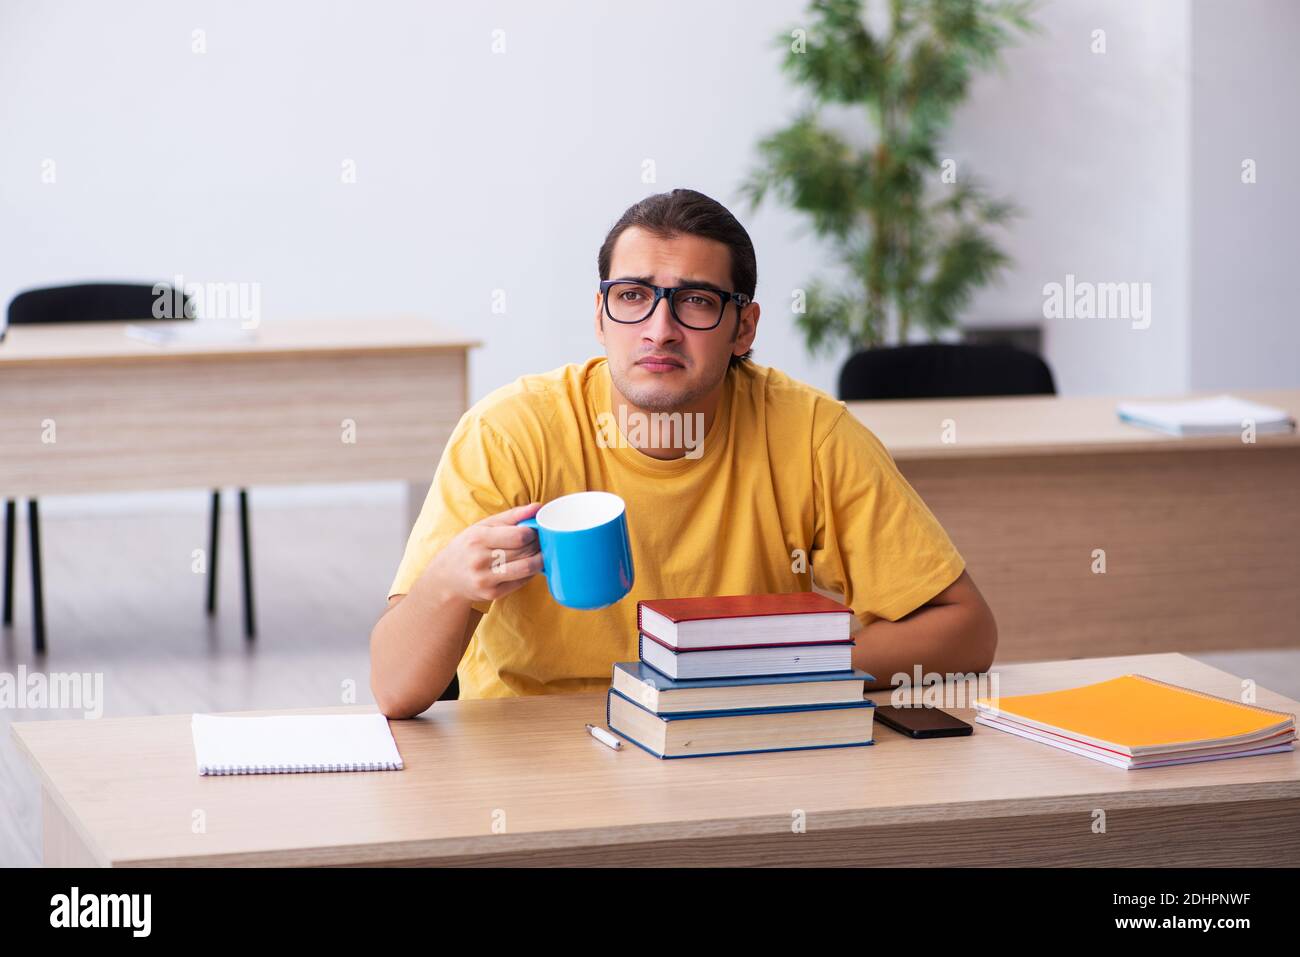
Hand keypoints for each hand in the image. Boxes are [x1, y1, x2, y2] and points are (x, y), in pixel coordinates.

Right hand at [424, 503, 543, 604]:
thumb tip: (538, 507)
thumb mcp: (484, 526)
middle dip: (538, 545)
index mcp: (478, 538)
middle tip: (542, 541)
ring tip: (540, 553)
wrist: (447, 576)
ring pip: (526, 568)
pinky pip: (521, 582)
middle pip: (524, 551)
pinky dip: (530, 573)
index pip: (519, 535)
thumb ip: (512, 516)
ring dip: (539, 560)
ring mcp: (485, 579)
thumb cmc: (469, 546)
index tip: (536, 530)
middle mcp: (479, 560)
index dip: (533, 532)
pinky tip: (528, 566)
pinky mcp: (491, 594)